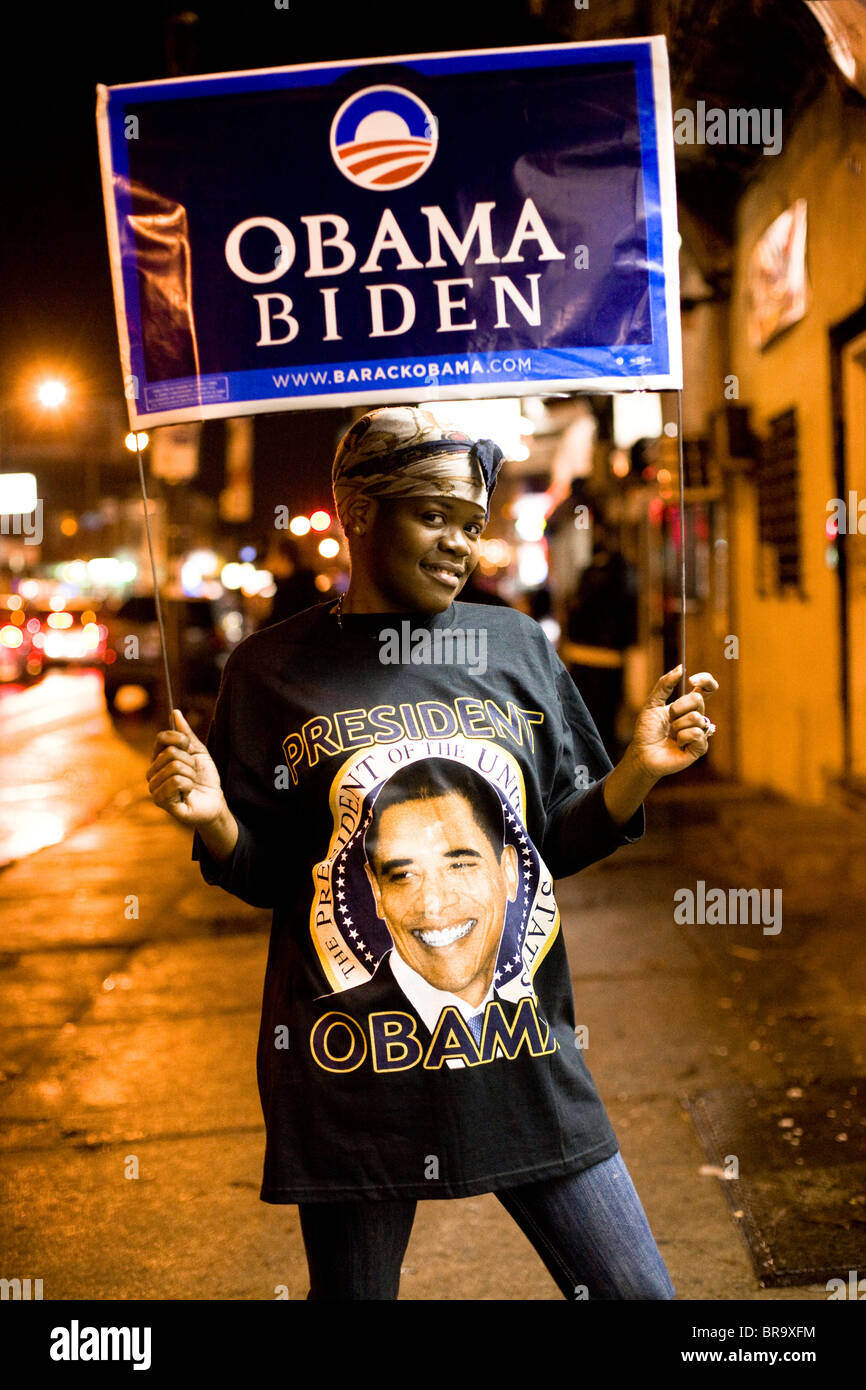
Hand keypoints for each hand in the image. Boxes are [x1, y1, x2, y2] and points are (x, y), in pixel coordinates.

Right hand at [146, 708, 225, 826]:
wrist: (214, 801)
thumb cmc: (205, 778)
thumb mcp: (199, 752)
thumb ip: (186, 734)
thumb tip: (175, 712)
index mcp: (158, 759)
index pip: (161, 738)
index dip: (180, 740)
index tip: (190, 748)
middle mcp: (152, 772)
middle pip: (170, 753)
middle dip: (190, 762)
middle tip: (193, 773)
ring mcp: (154, 787)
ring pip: (174, 767)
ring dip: (190, 775)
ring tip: (191, 784)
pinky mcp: (160, 801)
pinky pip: (176, 782)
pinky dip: (189, 785)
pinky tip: (188, 794)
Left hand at [627, 665, 717, 779]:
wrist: (642, 753)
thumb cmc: (646, 731)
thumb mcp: (652, 704)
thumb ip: (664, 685)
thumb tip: (680, 668)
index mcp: (688, 706)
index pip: (707, 689)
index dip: (705, 680)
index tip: (691, 680)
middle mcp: (697, 717)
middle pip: (698, 700)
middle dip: (678, 708)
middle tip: (668, 719)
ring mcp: (700, 733)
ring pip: (697, 718)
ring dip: (678, 725)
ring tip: (671, 734)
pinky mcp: (700, 748)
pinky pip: (698, 734)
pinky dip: (683, 738)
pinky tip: (677, 745)